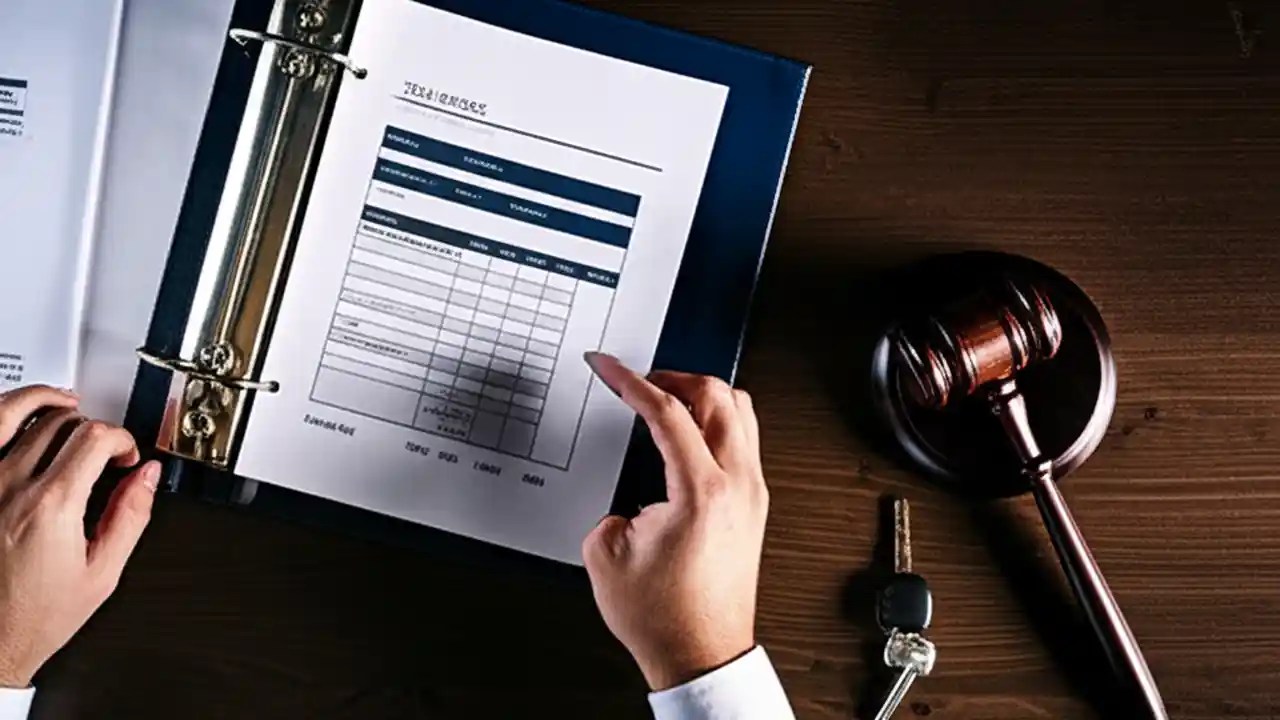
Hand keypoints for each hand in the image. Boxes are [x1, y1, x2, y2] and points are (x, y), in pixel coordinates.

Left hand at [0, 386, 159, 687]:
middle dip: (94, 428)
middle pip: (62, 422)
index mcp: (51, 508)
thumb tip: (148, 476)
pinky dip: (7, 412)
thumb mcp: (101, 573)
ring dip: (50, 404)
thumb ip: (130, 517)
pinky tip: (21, 414)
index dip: (122, 439)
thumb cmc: (33, 616)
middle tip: (104, 450)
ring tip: (67, 405)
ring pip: (15, 413)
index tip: (126, 456)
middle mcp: (10, 488)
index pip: (95, 438)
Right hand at [581, 353, 768, 690]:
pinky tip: (690, 434)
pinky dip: (717, 422)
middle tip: (640, 379)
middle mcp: (739, 486)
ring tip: (667, 398)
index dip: (632, 380)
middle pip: (718, 395)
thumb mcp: (606, 554)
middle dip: (674, 376)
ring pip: (742, 411)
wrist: (701, 654)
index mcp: (702, 492)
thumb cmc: (666, 618)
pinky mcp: (755, 506)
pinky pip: (745, 439)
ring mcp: (754, 494)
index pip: (669, 411)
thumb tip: (623, 496)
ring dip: (702, 395)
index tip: (611, 367)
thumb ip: (609, 506)